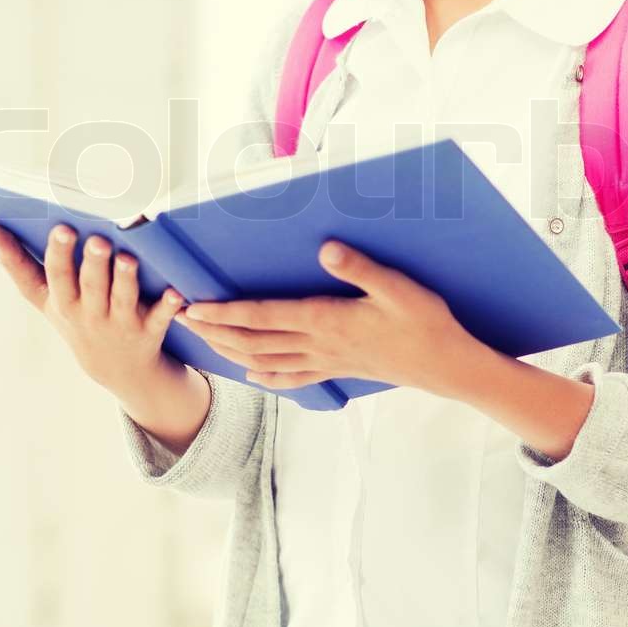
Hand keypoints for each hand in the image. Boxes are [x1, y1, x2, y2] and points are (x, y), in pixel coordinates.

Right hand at [0, 221, 186, 394]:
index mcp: (62, 302)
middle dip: (91, 262)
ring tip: (127, 258)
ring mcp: (118, 323)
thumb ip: (19, 266)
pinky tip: (175, 292)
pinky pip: (158, 319)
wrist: (117, 369)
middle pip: (89, 285)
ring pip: (121, 299)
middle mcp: (88, 313)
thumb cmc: (77, 319)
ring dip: (125, 279)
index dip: (56, 253)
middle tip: (96, 240)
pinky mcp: (148, 332)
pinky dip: (166, 306)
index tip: (60, 228)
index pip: (54, 276)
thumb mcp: (45, 300)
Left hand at [175, 238, 478, 395]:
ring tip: (204, 341)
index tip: (195, 307)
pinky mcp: (337, 370)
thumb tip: (325, 248)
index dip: (226, 312)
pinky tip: (251, 374)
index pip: (264, 317)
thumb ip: (360, 268)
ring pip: (265, 361)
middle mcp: (319, 345)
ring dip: (230, 351)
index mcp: (327, 320)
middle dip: (215, 331)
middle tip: (181, 321)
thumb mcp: (398, 288)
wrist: (446, 366)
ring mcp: (327, 361)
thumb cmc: (425, 322)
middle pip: (254, 341)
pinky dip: (265, 376)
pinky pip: (292, 377)